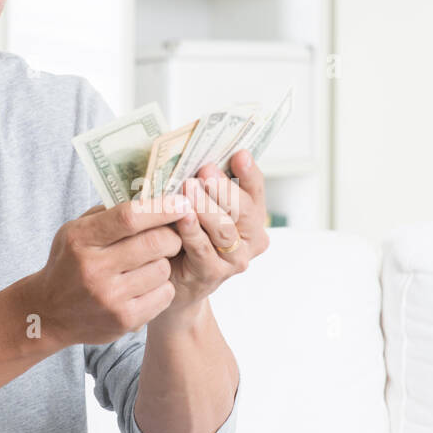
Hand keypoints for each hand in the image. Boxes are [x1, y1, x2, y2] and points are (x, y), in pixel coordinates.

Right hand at [28, 194, 191, 347]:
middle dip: (172, 235)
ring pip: (163, 269)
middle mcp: (94, 269)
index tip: (182, 202)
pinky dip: (163, 287)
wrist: (49, 313)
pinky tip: (148, 285)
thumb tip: (152, 195)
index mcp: (81, 239)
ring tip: (150, 263)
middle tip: (171, 236)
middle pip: (154, 243)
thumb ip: (109, 213)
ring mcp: (109, 297)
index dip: (161, 208)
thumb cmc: (70, 263)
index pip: (129, 217)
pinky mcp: (124, 320)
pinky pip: (164, 295)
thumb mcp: (76, 231)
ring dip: (164, 262)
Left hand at [158, 149, 270, 326]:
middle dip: (224, 188)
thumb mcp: (203, 207)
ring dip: (207, 207)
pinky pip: (203, 249)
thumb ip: (207, 187)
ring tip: (189, 188)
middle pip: (244, 210)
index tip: (240, 154)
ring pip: (225, 229)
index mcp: (253, 216)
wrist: (176, 278)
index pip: (256, 189)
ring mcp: (235, 259)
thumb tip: (196, 156)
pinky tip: (183, 216)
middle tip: (206, 170)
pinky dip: (192, 231)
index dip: (249, 172)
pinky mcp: (213, 274)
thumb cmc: (188, 234)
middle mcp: (251, 238)